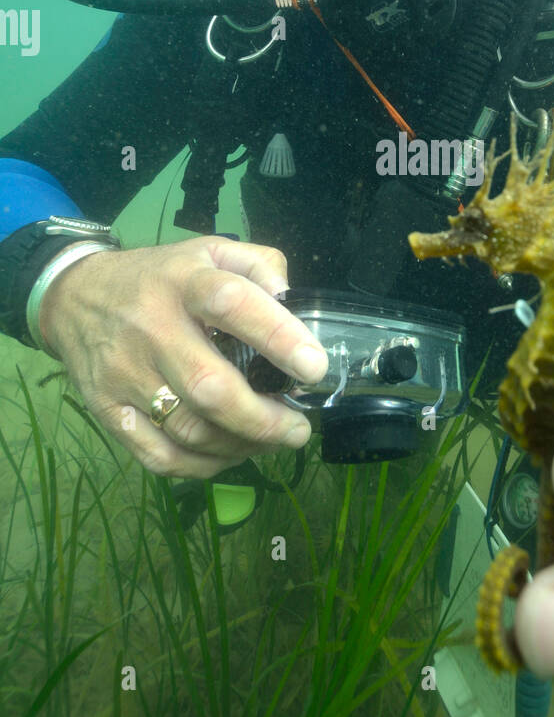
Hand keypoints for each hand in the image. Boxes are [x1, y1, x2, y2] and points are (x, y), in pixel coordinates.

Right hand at [40, 235, 327, 478]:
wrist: (75, 296)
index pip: (231, 303)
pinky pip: (159, 456)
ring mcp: (125, 374)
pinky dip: (202, 466)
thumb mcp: (210, 250)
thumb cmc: (161, 277)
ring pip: (188, 430)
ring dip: (240, 446)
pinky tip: (230, 455)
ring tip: (271, 441)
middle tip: (298, 430)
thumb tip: (294, 303)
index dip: (277, 335)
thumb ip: (260, 265)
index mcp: (185, 282)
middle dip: (263, 419)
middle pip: (209, 387)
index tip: (314, 367)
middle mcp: (151, 328)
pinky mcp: (107, 410)